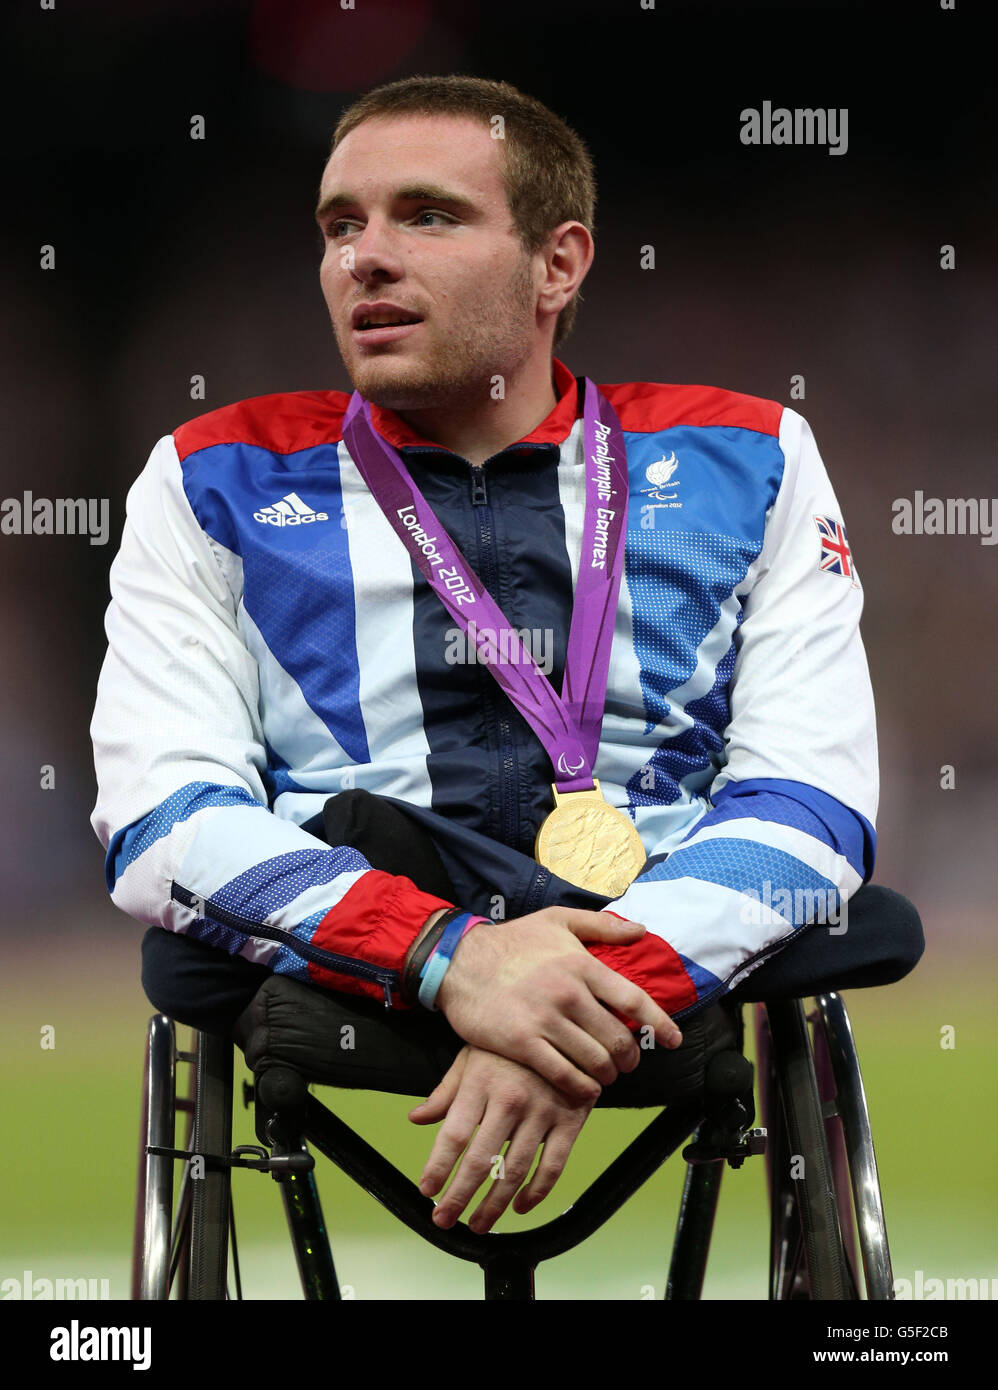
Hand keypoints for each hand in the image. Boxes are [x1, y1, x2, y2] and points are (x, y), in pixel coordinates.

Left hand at [408, 1044, 596, 1232]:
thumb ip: (446, 1092)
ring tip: (479, 1223)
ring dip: (494, 1204)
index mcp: (481, 1083)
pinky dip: (536, 1193)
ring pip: (516, 1170)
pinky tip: (520, 1206)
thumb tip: (417, 1118)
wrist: (565, 1025)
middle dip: (459, 1196)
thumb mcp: (472, 1057)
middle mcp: (510, 1099)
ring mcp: (543, 1111)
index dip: (438, 1167)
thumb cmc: (510, 1044)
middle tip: (445, 1219)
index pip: (453, 1135)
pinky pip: (553, 1166)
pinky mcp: (571, 1120)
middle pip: (481, 1160)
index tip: (427, 1191)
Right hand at [433, 907, 682, 1102]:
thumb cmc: (511, 941)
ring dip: (607, 1075)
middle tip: (628, 1063)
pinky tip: (584, 1090)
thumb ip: (601, 926)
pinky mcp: (522, 1044)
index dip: (659, 1024)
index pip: (633, 1000)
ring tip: (606, 1076)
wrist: (458, 961)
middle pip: (617, 1038)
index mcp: (581, 964)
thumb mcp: (557, 920)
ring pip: (594, 1061)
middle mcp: (568, 993)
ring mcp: (544, 1020)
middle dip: (629, 1057)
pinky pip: (564, 1075)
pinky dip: (581, 1088)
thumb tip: (640, 929)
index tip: (674, 1041)